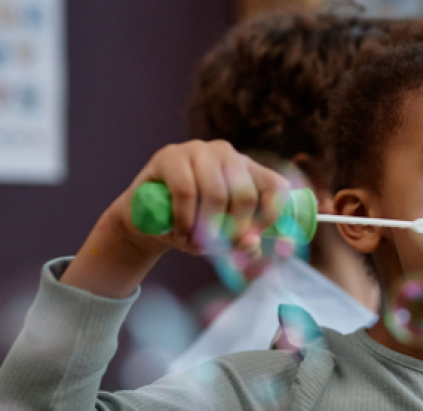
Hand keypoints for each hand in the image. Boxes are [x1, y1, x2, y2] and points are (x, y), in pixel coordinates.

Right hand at [106, 140, 291, 257]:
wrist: (145, 220)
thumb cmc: (192, 226)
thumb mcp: (222, 238)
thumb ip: (243, 243)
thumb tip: (251, 245)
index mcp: (249, 170)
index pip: (277, 187)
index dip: (269, 218)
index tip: (250, 239)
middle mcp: (228, 154)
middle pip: (246, 195)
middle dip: (232, 230)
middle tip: (216, 247)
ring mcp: (199, 150)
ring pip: (217, 194)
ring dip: (206, 229)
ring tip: (194, 244)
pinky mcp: (170, 156)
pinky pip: (186, 191)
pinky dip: (186, 221)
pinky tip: (181, 234)